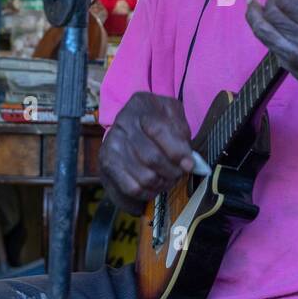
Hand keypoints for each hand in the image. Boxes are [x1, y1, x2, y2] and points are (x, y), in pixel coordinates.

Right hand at [100, 91, 194, 215]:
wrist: (129, 125)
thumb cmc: (156, 119)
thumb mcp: (172, 113)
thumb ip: (181, 129)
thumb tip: (187, 158)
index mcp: (140, 106)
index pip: (159, 131)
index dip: (177, 151)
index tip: (190, 165)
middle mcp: (122, 124)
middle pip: (152, 158)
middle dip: (172, 171)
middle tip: (180, 173)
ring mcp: (112, 145)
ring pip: (144, 177)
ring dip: (163, 183)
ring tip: (168, 178)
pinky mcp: (107, 164)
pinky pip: (132, 189)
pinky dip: (148, 192)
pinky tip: (155, 185)